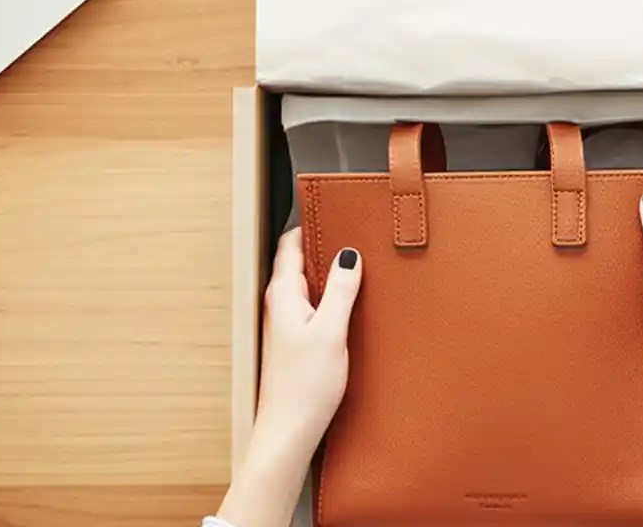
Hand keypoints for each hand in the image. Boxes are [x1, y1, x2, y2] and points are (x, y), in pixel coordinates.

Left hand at [216, 229, 362, 526]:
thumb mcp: (331, 330)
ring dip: (330, 276)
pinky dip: (332, 298)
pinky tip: (353, 307)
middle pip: (301, 262)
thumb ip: (341, 289)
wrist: (289, 430)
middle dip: (325, 247)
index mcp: (284, 294)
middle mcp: (280, 305)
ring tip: (361, 269)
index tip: (335, 212)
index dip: (311, 224)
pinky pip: (314, 307)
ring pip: (309, 286)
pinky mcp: (296, 342)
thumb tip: (349, 255)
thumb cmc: (305, 386)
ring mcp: (287, 324)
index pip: (290, 244)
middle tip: (357, 237)